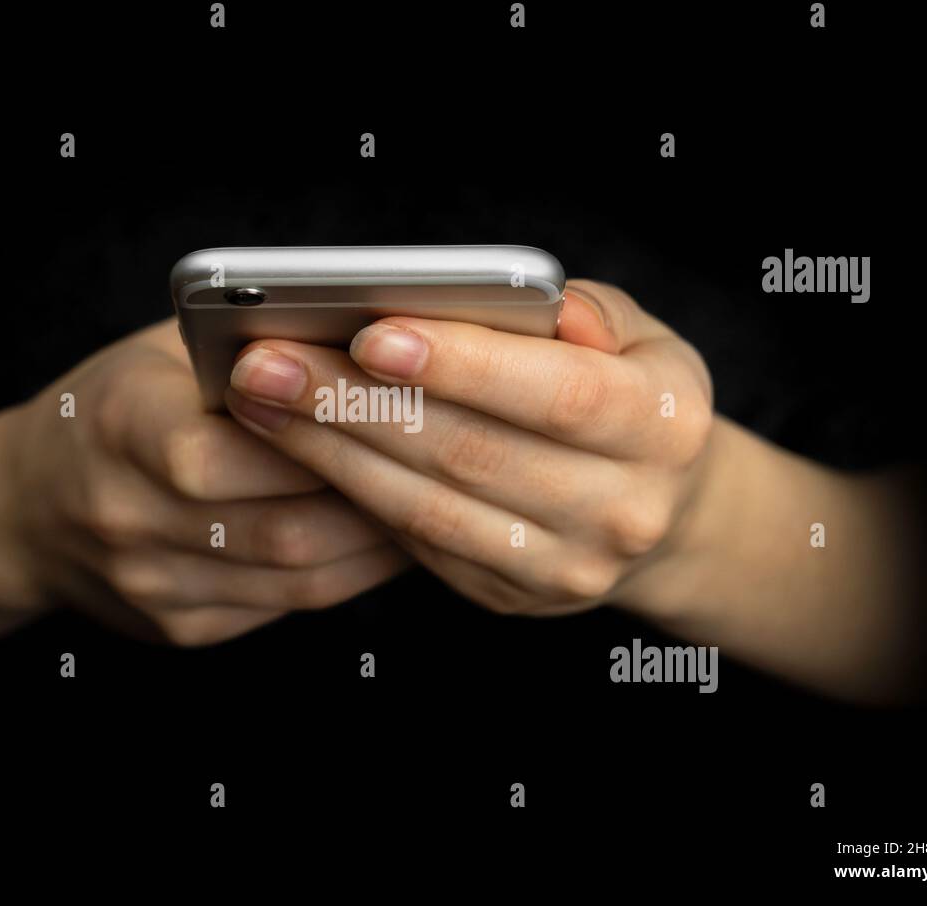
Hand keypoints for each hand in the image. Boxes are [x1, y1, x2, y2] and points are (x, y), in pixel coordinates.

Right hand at [0, 318, 409, 645]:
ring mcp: (152, 585)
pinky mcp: (180, 627)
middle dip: (377, 500)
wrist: (29, 508)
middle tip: (449, 470)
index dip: (333, 436)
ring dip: (378, 545)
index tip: (408, 415)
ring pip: (300, 578)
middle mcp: (129, 516)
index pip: (239, 448)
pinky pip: (286, 607)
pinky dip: (346, 573)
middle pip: (285, 527)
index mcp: (123, 426)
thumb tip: (372, 348)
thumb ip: (248, 353)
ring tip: (433, 505)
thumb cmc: (116, 407)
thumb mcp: (161, 353)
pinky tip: (382, 540)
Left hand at [221, 280, 713, 616]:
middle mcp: (623, 510)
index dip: (463, 366)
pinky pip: (415, 543)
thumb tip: (534, 302)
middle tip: (269, 361)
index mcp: (664, 426)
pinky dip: (351, 491)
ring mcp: (564, 568)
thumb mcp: (639, 337)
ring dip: (331, 452)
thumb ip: (587, 313)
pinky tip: (298, 445)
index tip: (371, 333)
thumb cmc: (630, 395)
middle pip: (471, 455)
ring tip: (261, 399)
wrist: (662, 512)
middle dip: (358, 405)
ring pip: (427, 509)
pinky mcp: (511, 597)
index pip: (558, 395)